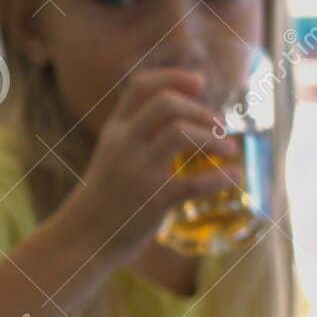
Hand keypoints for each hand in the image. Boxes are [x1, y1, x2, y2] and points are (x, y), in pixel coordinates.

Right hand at [59, 68, 242, 264]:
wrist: (82, 239)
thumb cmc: (104, 197)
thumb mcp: (110, 156)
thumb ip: (136, 134)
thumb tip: (182, 116)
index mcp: (114, 131)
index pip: (141, 86)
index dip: (174, 78)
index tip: (200, 85)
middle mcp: (124, 145)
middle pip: (166, 103)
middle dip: (201, 110)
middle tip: (220, 126)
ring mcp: (137, 172)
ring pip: (181, 134)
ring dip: (213, 138)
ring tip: (229, 150)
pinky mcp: (153, 201)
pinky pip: (195, 182)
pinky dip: (221, 177)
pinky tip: (234, 175)